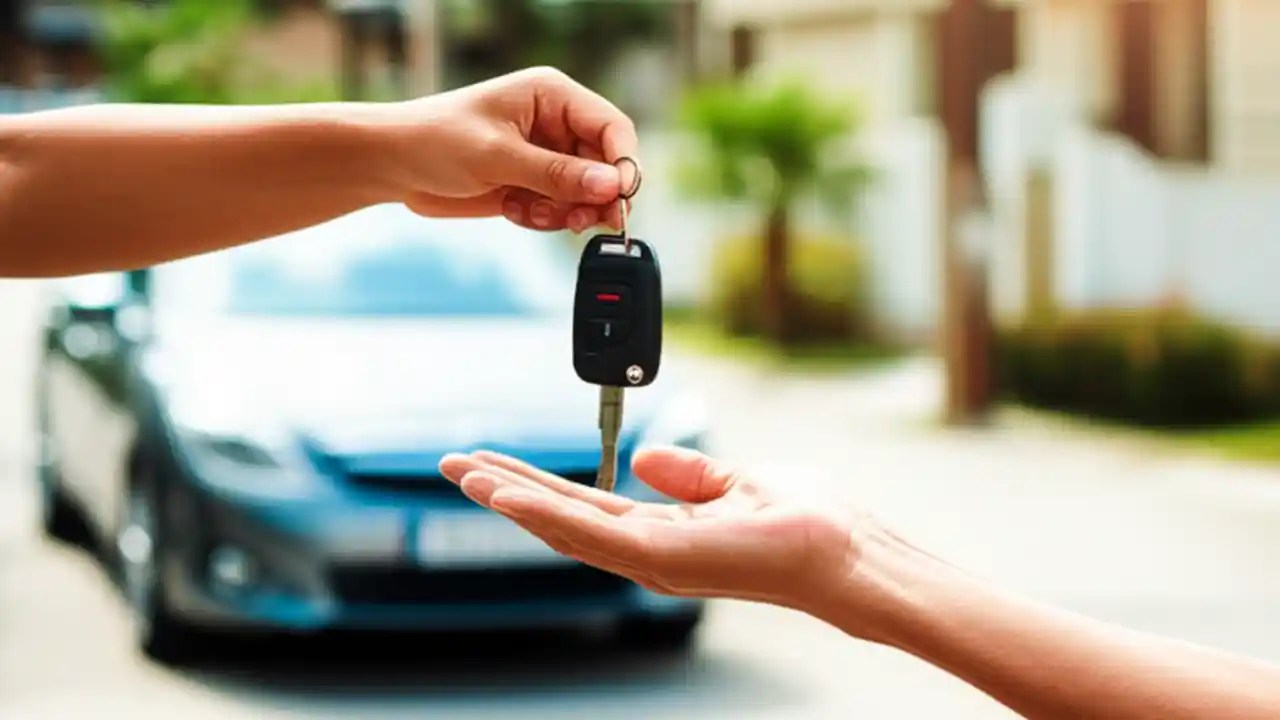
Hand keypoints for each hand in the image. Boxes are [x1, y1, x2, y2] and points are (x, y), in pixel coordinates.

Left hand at [391, 67, 638, 233]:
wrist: (393, 164)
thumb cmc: (435, 140)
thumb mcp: (498, 156)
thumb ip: (557, 174)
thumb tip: (611, 186)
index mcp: (553, 95)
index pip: (612, 127)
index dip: (624, 164)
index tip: (619, 198)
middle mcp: (555, 123)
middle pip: (605, 166)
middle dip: (593, 197)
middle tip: (579, 221)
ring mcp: (545, 155)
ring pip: (585, 193)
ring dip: (566, 212)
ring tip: (531, 213)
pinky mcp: (532, 183)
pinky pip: (561, 209)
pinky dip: (545, 218)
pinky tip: (514, 211)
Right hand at [439, 447, 893, 631]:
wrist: (849, 553)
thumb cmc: (809, 523)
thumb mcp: (737, 481)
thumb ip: (688, 475)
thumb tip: (645, 459)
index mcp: (664, 530)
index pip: (585, 503)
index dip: (537, 482)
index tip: (495, 460)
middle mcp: (650, 551)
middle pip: (563, 515)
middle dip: (508, 489)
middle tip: (454, 464)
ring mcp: (654, 560)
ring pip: (566, 526)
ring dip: (513, 500)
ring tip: (466, 475)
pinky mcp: (665, 560)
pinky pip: (593, 534)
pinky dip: (546, 514)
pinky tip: (511, 495)